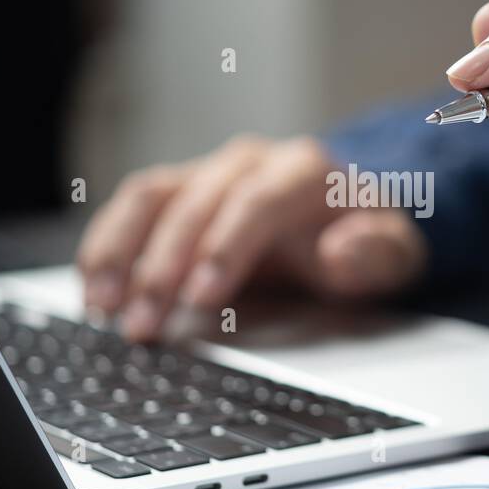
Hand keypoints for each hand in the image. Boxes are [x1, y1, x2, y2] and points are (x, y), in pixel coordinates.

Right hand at [76, 136, 426, 340]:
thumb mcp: (395, 253)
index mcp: (304, 171)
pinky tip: (94, 290)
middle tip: (144, 326)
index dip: (225, 246)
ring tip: (103, 308)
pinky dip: (107, 246)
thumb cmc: (367, 237)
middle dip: (164, 266)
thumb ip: (376, 253)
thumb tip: (340, 252)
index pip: (257, 201)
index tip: (203, 296)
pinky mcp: (180, 192)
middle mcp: (250, 162)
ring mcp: (209, 172)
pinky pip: (134, 208)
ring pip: (151, 197)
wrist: (348, 212)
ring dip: (120, 252)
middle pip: (194, 202)